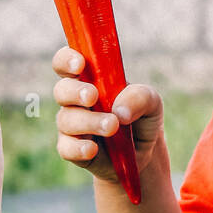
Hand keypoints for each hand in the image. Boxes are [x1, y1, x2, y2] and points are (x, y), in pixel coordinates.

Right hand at [52, 46, 165, 183]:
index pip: (66, 62)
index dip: (67, 59)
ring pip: (66, 119)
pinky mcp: (72, 149)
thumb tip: (119, 111)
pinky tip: (93, 149)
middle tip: (93, 96)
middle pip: (61, 90)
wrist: (145, 152)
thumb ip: (139, 97)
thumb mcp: (151, 102)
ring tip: (113, 126)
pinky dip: (79, 148)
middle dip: (75, 92)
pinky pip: (66, 148)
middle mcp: (74, 100)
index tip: (80, 64)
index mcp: (89, 78)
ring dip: (90, 122)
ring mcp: (71, 125)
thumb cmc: (142, 117)